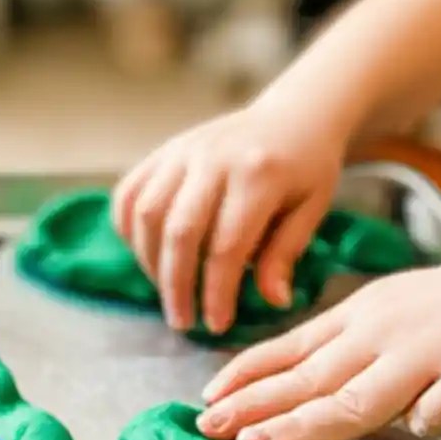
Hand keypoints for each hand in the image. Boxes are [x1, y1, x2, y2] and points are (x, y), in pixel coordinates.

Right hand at [112, 102, 345, 332]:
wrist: (293, 115)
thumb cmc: (306, 168)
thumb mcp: (311, 209)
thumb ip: (286, 253)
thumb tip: (271, 301)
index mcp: (259, 174)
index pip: (227, 246)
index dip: (217, 292)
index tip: (217, 324)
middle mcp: (214, 158)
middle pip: (179, 232)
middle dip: (176, 286)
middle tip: (182, 321)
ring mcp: (182, 151)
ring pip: (147, 214)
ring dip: (150, 263)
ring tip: (167, 292)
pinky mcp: (163, 152)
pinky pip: (129, 194)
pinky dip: (129, 230)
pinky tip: (148, 256)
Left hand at [197, 231, 440, 439]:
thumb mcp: (409, 311)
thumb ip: (361, 347)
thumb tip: (314, 387)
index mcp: (369, 312)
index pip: (292, 345)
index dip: (245, 372)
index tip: (205, 394)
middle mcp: (388, 330)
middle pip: (307, 375)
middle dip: (250, 404)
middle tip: (203, 427)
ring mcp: (429, 355)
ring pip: (350, 398)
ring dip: (296, 425)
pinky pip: (435, 412)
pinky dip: (419, 423)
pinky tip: (407, 433)